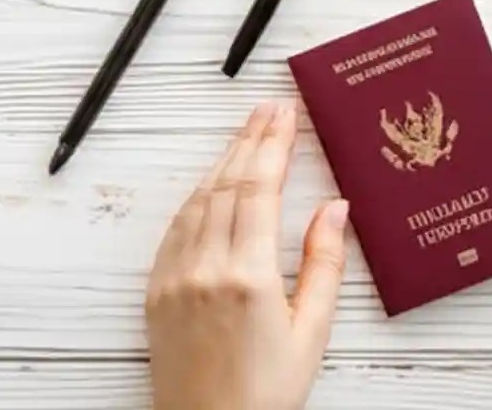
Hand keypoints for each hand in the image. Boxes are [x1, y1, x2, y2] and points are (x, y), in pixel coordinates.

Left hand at [145, 101, 349, 409]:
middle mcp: (205, 270)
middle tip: (269, 109)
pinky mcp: (157, 293)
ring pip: (199, 201)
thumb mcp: (313, 331)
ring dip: (224, 162)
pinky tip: (212, 184)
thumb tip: (334, 208)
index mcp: (249, 277)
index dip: (274, 145)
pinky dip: (197, 197)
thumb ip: (324, 263)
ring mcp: (175, 280)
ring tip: (246, 135)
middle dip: (251, 141)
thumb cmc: (267, 394)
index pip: (260, 189)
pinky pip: (176, 228)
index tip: (285, 115)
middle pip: (228, 185)